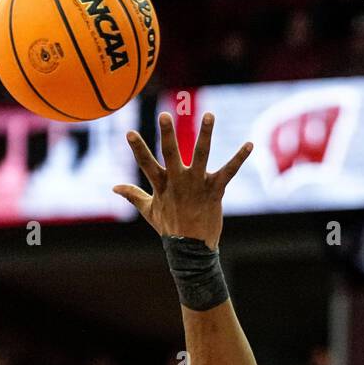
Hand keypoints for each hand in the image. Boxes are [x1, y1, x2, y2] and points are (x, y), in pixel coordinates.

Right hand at [113, 111, 251, 248]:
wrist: (191, 249)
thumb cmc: (170, 228)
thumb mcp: (149, 211)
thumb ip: (133, 195)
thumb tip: (114, 187)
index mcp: (161, 185)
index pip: (146, 164)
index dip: (137, 148)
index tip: (129, 133)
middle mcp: (178, 182)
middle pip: (171, 154)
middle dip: (168, 135)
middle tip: (164, 115)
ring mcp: (197, 185)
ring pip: (201, 155)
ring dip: (205, 134)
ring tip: (209, 115)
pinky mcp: (215, 190)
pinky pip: (229, 171)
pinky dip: (239, 158)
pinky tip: (249, 144)